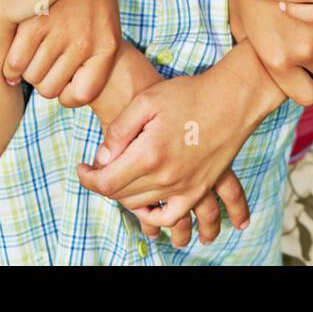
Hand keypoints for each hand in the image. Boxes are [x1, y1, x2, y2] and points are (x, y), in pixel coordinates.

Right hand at [2, 0, 121, 104]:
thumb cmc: (93, 2)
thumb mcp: (106, 33)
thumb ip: (93, 70)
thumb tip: (69, 98)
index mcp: (103, 48)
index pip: (78, 96)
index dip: (66, 96)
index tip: (62, 88)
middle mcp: (83, 43)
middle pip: (48, 89)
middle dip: (41, 83)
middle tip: (40, 70)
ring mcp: (58, 32)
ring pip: (30, 77)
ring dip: (25, 74)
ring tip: (28, 61)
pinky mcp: (34, 20)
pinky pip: (15, 62)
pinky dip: (11, 65)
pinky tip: (14, 56)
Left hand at [77, 71, 250, 236]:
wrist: (231, 100)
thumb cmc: (188, 94)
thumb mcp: (146, 101)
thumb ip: (119, 131)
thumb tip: (102, 159)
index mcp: (149, 155)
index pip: (106, 182)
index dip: (88, 179)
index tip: (81, 168)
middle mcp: (167, 178)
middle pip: (122, 196)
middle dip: (104, 185)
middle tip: (99, 169)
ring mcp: (185, 188)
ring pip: (143, 207)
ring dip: (125, 198)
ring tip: (120, 182)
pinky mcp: (199, 190)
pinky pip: (172, 217)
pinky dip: (156, 217)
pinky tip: (148, 206)